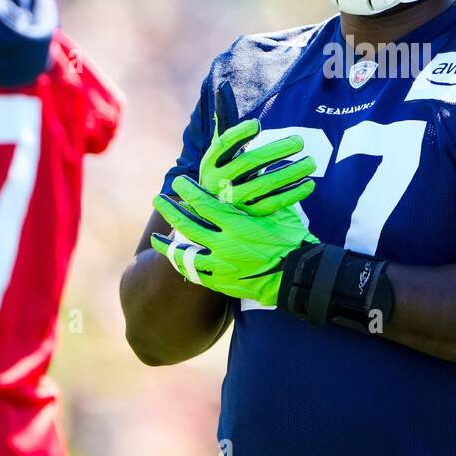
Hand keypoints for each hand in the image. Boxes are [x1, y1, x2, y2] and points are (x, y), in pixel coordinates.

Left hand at [152, 175, 317, 305]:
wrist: (298, 276)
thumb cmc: (292, 239)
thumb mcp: (277, 211)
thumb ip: (259, 196)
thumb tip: (253, 173)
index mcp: (237, 224)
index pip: (204, 203)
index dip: (189, 192)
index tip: (179, 182)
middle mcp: (224, 244)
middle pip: (187, 226)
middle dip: (170, 211)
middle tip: (158, 200)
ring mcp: (221, 266)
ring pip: (185, 255)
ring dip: (168, 246)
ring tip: (156, 239)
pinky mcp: (222, 283)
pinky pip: (196, 275)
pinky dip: (185, 267)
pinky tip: (178, 262)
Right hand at [198, 84, 314, 214]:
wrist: (213, 210)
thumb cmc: (223, 167)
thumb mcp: (220, 147)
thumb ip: (225, 118)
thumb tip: (223, 85)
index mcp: (210, 161)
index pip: (223, 145)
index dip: (239, 134)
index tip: (257, 124)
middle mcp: (218, 181)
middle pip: (249, 164)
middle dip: (276, 151)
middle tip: (300, 140)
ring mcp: (234, 201)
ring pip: (264, 185)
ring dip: (290, 173)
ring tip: (311, 161)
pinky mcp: (248, 215)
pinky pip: (272, 204)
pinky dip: (292, 195)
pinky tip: (309, 184)